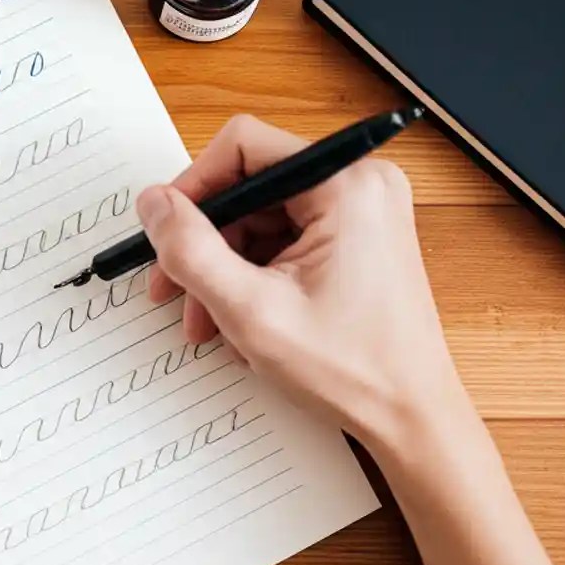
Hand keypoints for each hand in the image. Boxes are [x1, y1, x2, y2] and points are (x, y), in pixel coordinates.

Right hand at [139, 116, 564, 564]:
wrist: (412, 419)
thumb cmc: (352, 369)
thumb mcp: (250, 310)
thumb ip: (191, 250)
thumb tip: (153, 203)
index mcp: (347, 186)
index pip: (244, 146)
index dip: (193, 186)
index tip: (165, 231)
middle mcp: (361, 185)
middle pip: (251, 186)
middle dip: (206, 241)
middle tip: (172, 288)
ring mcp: (363, 213)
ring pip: (263, 219)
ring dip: (224, 267)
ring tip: (206, 321)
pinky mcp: (358, 239)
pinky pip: (287, 239)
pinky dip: (254, 275)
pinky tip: (239, 321)